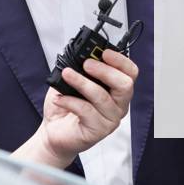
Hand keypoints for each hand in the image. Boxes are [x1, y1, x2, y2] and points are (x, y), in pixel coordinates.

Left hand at [13, 49, 137, 168]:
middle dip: (105, 71)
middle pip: (125, 85)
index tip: (104, 52)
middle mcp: (118, 105)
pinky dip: (70, 101)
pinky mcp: (98, 131)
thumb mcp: (72, 82)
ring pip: (102, 97)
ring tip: (67, 75)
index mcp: (116, 90)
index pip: (130, 73)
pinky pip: (86, 111)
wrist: (53, 132)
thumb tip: (80, 56)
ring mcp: (110, 120)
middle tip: (86, 64)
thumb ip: (79, 69)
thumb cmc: (66, 106)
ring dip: (82, 82)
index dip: (120, 60)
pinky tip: (60, 98)